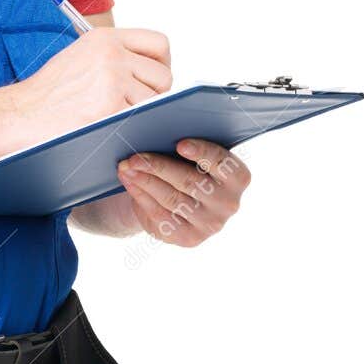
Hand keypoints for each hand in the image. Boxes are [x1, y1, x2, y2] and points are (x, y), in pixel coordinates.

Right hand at [6, 26, 171, 147]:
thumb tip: (149, 74)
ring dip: (139, 114)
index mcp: (105, 39)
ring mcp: (112, 81)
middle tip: (131, 105)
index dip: (161, 65)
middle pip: (163, 76)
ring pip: (154, 102)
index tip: (152, 79)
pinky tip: (110, 129)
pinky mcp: (110, 108)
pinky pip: (139, 120)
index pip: (158, 44)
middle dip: (153, 94)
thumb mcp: (80, 57)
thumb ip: (114, 57)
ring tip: (112, 118)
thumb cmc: (45, 94)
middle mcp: (111, 55)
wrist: (17, 115)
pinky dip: (129, 128)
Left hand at [114, 138, 249, 245]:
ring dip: (145, 181)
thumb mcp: (193, 155)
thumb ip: (185, 142)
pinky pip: (161, 215)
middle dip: (158, 166)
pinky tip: (129, 183)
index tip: (179, 144)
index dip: (202, 152)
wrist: (180, 205)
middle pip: (191, 182)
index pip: (223, 163)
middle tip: (134, 156)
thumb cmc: (187, 167)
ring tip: (125, 166)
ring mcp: (210, 224)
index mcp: (238, 177)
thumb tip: (156, 124)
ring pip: (172, 198)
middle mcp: (229, 203)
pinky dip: (141, 196)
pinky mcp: (189, 238)